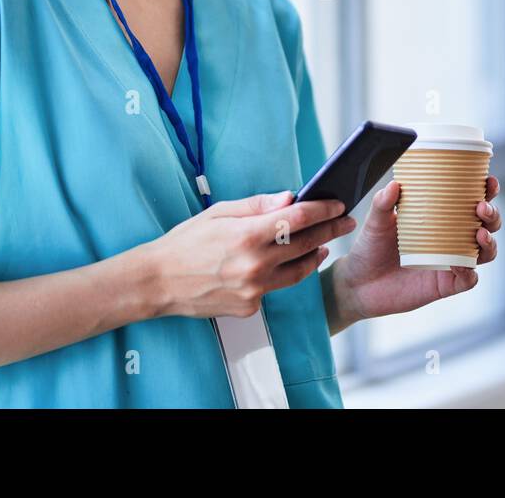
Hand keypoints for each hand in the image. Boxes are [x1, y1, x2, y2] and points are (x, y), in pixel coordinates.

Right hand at [147, 191, 357, 318]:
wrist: (159, 281)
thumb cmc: (186, 242)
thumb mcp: (218, 213)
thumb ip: (257, 206)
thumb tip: (289, 197)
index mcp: (247, 236)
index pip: (297, 219)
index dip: (322, 210)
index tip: (338, 204)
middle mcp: (254, 265)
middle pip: (306, 245)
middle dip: (330, 231)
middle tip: (346, 222)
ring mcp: (254, 290)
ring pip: (298, 272)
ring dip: (315, 256)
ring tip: (325, 246)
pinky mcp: (250, 307)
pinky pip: (275, 288)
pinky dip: (282, 274)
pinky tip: (284, 264)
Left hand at [328, 175, 500, 325]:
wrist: (358, 283)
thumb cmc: (370, 248)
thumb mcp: (376, 222)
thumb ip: (383, 203)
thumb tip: (394, 185)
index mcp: (440, 217)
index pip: (470, 201)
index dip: (486, 191)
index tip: (488, 181)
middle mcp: (451, 239)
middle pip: (487, 225)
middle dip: (493, 215)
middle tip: (481, 207)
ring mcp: (450, 262)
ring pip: (485, 252)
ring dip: (489, 242)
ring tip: (479, 234)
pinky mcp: (445, 285)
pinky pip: (468, 280)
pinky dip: (470, 272)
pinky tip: (462, 264)